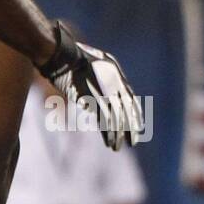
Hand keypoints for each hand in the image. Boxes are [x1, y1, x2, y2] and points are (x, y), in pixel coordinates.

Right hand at [39, 21, 144, 150]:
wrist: (64, 55)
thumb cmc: (75, 59)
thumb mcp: (96, 67)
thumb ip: (104, 83)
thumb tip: (105, 99)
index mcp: (118, 78)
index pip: (132, 101)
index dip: (136, 115)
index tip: (139, 127)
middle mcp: (115, 87)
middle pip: (126, 113)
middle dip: (130, 129)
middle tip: (134, 142)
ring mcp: (105, 94)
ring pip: (116, 120)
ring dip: (118, 135)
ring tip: (118, 147)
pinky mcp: (93, 101)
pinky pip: (104, 121)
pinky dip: (107, 133)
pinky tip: (110, 143)